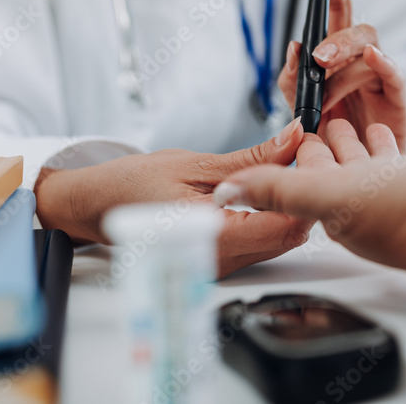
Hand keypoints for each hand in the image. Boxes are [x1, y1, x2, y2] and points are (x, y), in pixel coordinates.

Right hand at [34, 118, 312, 276]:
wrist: (94, 209)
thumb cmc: (131, 184)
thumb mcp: (195, 162)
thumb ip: (252, 158)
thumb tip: (294, 138)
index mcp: (211, 234)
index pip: (284, 226)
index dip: (305, 193)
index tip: (311, 162)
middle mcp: (218, 260)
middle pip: (288, 237)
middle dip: (301, 200)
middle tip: (300, 163)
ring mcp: (219, 267)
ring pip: (278, 243)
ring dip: (286, 210)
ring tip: (277, 174)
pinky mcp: (218, 266)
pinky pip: (259, 246)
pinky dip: (268, 221)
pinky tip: (258, 195)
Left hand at [213, 120, 405, 303]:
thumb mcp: (331, 195)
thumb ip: (277, 189)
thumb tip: (225, 194)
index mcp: (330, 207)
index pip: (302, 169)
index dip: (292, 145)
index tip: (282, 125)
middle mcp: (356, 203)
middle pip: (330, 164)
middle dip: (318, 140)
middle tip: (308, 117)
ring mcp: (387, 196)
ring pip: (360, 160)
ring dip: (349, 138)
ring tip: (340, 119)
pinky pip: (391, 161)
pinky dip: (382, 144)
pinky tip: (383, 134)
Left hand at [278, 0, 405, 153]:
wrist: (351, 178)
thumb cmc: (329, 139)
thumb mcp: (300, 107)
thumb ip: (293, 80)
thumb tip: (294, 48)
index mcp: (337, 54)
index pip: (335, 12)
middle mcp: (361, 59)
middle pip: (356, 25)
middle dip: (336, 31)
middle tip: (316, 57)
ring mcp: (381, 76)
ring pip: (369, 48)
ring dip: (344, 65)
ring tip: (325, 86)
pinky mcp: (397, 99)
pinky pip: (396, 75)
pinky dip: (384, 63)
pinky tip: (371, 58)